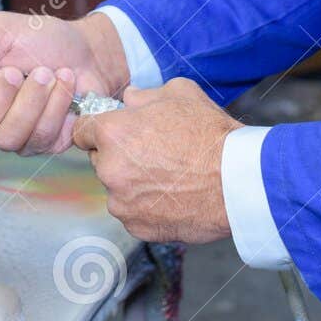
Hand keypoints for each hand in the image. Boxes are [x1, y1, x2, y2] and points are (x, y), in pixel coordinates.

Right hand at [0, 11, 129, 153]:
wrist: (88, 52)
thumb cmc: (44, 38)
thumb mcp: (1, 29)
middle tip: (18, 72)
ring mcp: (12, 130)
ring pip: (7, 136)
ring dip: (33, 100)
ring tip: (47, 73)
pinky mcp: (41, 142)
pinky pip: (39, 138)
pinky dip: (56, 107)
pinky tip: (63, 87)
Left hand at [71, 78, 241, 243]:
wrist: (238, 181)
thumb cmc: (210, 135)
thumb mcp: (179, 94)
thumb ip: (144, 95)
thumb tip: (129, 98)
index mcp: (113, 133)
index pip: (82, 131)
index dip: (98, 129)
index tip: (112, 133)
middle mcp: (109, 169)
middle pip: (100, 160)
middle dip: (119, 156)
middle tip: (152, 154)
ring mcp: (122, 202)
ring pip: (116, 189)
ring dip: (132, 184)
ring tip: (167, 177)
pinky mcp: (137, 227)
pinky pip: (133, 213)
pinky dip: (146, 207)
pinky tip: (172, 196)